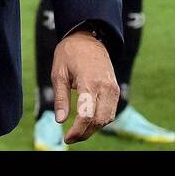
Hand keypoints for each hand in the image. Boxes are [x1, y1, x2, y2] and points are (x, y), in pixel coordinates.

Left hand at [52, 27, 119, 143]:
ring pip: (107, 118)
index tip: (67, 138)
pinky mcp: (116, 89)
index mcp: (89, 82)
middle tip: (70, 137)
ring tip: (78, 131)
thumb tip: (60, 121)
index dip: (78, 131)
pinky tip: (88, 121)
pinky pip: (111, 111)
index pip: (87, 115)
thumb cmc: (70, 53)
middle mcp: (105, 87)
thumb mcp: (58, 73)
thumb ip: (61, 98)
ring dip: (93, 128)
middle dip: (85, 133)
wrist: (89, 37)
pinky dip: (101, 120)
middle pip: (99, 120)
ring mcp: (113, 88)